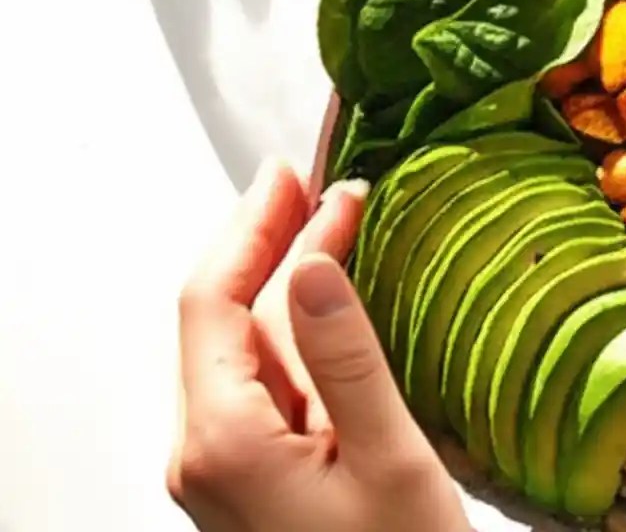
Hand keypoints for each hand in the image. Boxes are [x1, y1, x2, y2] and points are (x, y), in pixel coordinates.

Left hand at [168, 162, 469, 531]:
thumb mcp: (388, 461)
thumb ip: (347, 359)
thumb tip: (317, 265)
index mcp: (223, 445)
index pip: (212, 305)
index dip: (251, 229)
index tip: (292, 175)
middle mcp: (209, 455)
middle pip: (227, 322)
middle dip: (277, 247)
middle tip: (330, 190)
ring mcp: (231, 470)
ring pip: (253, 352)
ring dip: (295, 289)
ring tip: (343, 230)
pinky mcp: (260, 479)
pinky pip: (274, 389)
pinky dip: (306, 338)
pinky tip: (340, 309)